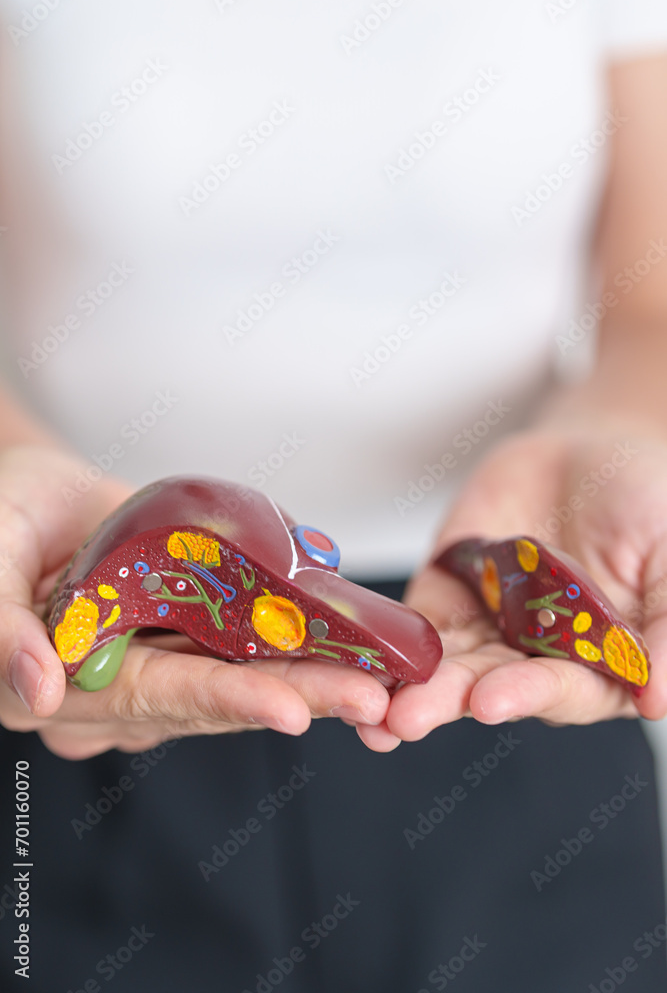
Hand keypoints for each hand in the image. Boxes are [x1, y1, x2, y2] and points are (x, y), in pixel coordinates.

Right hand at [0, 446, 388, 758]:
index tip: (288, 710)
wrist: (29, 501)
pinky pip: (247, 642)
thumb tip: (37, 692)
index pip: (154, 697)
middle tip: (370, 700)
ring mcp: (161, 662)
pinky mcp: (189, 634)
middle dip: (296, 698)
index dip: (221, 703)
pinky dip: (299, 643)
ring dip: (313, 677)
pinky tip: (353, 644)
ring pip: (244, 675)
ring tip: (381, 678)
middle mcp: (122, 691)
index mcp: (69, 688)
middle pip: (218, 698)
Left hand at [357, 428, 666, 750]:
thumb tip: (660, 700)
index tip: (493, 700)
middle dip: (449, 701)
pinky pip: (410, 628)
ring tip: (375, 710)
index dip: (528, 694)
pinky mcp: (444, 598)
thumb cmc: (646, 503)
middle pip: (489, 688)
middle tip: (409, 717)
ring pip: (443, 668)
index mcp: (597, 662)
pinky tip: (355, 664)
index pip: (562, 689)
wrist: (590, 453)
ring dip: (408, 690)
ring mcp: (486, 629)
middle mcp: (536, 657)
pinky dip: (384, 646)